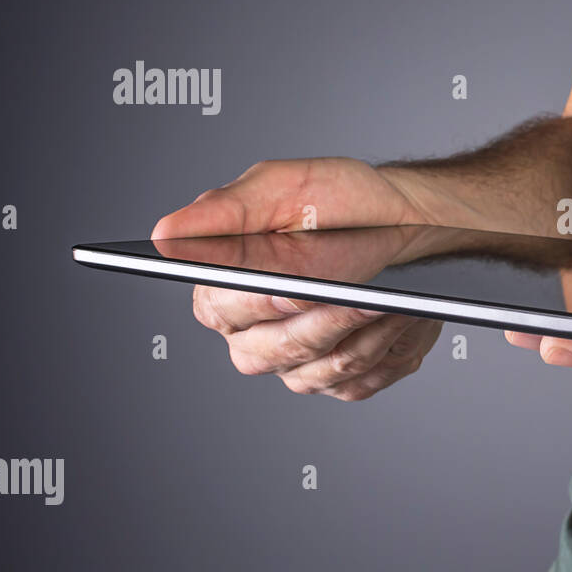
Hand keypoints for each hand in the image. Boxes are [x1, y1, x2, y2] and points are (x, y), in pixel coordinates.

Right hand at [152, 158, 442, 401]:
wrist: (401, 220)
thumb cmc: (341, 201)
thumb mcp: (284, 188)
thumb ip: (225, 212)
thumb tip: (165, 235)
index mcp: (220, 285)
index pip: (225, 307)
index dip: (266, 302)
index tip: (300, 290)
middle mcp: (248, 333)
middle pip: (276, 349)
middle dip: (330, 320)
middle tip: (372, 297)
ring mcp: (291, 362)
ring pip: (323, 369)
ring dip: (370, 333)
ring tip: (400, 302)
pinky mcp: (332, 379)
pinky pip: (356, 383)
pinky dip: (388, 350)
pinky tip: (406, 319)